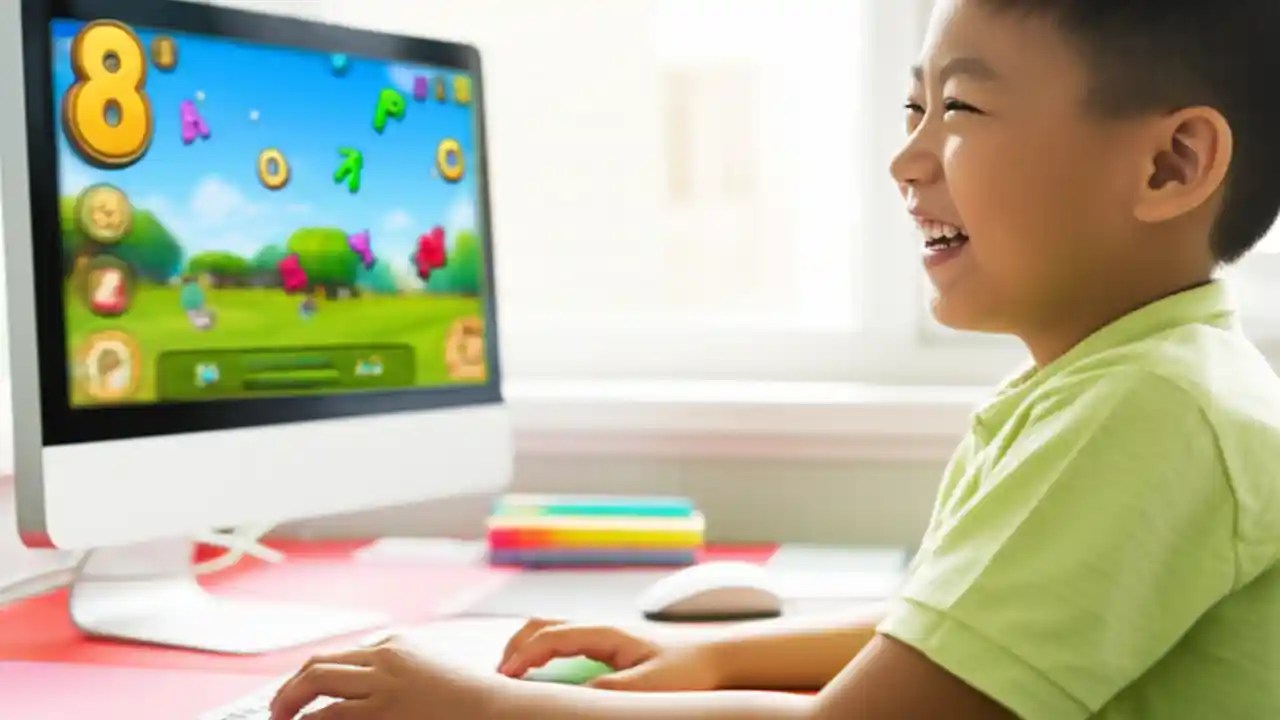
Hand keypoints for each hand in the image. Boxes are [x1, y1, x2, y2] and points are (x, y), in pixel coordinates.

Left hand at [269, 636, 496, 719]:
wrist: (494, 708)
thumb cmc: (467, 696)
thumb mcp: (430, 668)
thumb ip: (398, 670)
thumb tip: (364, 686)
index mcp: (395, 645)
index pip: (339, 657)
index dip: (311, 678)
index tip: (299, 695)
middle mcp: (385, 658)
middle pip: (319, 664)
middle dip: (289, 688)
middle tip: (278, 710)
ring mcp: (383, 685)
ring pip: (317, 684)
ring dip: (289, 704)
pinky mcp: (385, 712)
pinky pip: (332, 715)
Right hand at [498, 618, 722, 691]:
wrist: (717, 657)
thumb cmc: (688, 670)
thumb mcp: (650, 687)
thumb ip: (611, 692)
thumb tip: (573, 698)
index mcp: (606, 632)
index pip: (550, 637)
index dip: (522, 656)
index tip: (504, 679)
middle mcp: (600, 628)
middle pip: (542, 625)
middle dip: (514, 646)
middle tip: (498, 677)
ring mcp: (604, 635)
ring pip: (552, 630)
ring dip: (527, 648)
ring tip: (512, 676)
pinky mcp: (610, 647)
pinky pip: (564, 643)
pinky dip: (543, 653)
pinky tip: (542, 676)